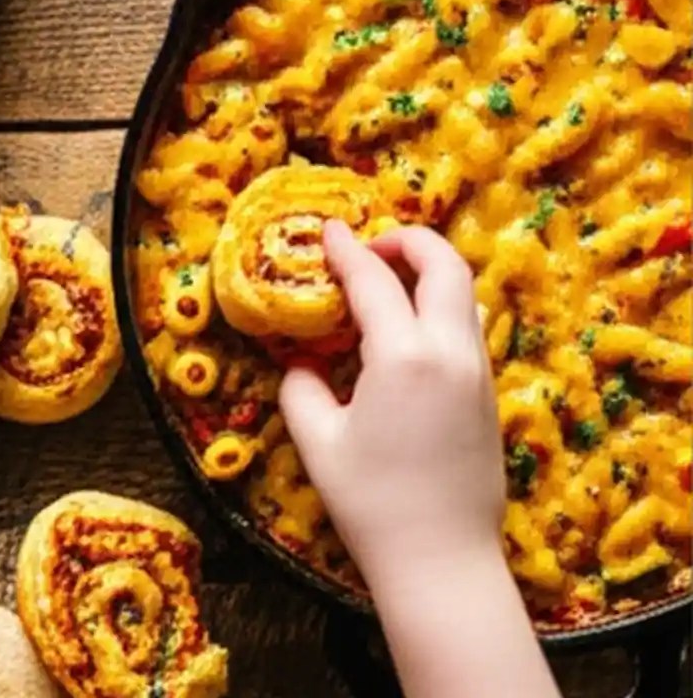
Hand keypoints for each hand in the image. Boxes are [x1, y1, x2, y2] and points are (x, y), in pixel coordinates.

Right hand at [280, 221, 501, 584]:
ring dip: (430, 272)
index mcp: (404, 357)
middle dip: (408, 242)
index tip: (328, 230)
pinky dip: (441, 307)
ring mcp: (478, 373)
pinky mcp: (488, 396)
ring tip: (391, 283)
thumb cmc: (371, 504)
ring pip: (466, 294)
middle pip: (445, 265)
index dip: (348, 250)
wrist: (442, 558)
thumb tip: (302, 364)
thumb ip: (301, 389)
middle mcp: (450, 352)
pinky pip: (469, 328)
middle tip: (370, 248)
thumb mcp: (317, 443)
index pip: (375, 281)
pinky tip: (410, 331)